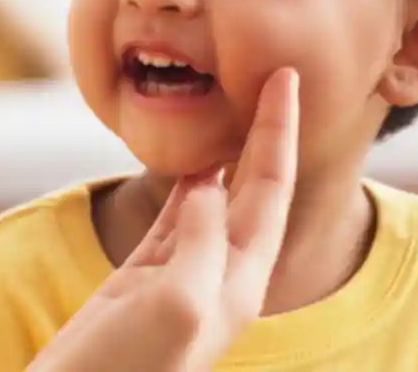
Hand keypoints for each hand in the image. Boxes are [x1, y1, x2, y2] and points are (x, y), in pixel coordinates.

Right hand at [29, 68, 299, 371]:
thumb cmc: (129, 369)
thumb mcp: (174, 300)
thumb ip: (200, 237)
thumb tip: (207, 181)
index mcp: (239, 280)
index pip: (271, 189)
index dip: (280, 132)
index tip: (288, 79)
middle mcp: (220, 274)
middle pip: (254, 187)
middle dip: (266, 132)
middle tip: (276, 75)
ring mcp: (181, 275)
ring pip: (217, 196)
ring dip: (231, 149)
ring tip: (239, 103)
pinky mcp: (143, 278)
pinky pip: (176, 214)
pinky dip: (187, 178)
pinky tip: (193, 156)